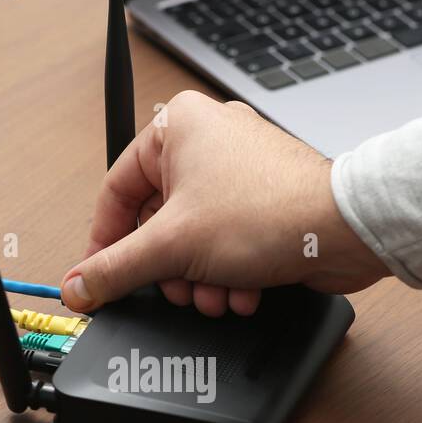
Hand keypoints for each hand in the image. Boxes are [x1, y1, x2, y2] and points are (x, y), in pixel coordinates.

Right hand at [62, 90, 388, 316]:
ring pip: (192, 239)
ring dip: (200, 279)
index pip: (116, 192)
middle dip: (169, 269)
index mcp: (175, 127)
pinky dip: (228, 274)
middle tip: (176, 290)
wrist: (342, 231)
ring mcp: (238, 171)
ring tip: (216, 295)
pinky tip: (241, 291)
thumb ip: (116, 269)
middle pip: (156, 222)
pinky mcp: (263, 201)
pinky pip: (225, 242)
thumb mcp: (172, 247)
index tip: (99, 279)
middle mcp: (207, 140)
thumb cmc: (270, 212)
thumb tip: (79, 285)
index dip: (105, 243)